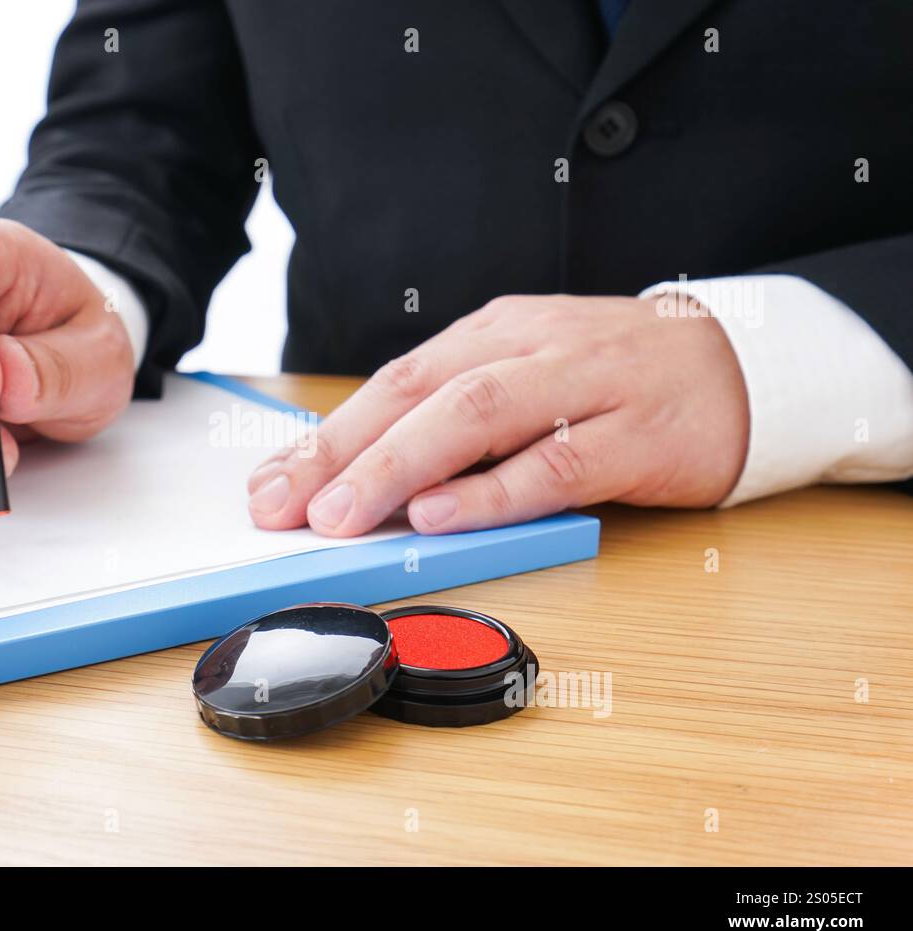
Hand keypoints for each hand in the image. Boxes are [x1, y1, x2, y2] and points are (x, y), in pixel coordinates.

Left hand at [247, 294, 749, 534]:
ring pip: (476, 417)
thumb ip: (457, 419)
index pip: (392, 381)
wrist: (741, 365)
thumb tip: (363, 479)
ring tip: (343, 516)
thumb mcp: (526, 377)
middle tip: (282, 507)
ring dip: (399, 468)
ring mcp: (584, 385)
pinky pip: (555, 462)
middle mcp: (528, 348)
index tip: (269, 485)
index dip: (326, 435)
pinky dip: (492, 491)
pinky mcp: (635, 434)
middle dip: (341, 452)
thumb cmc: (613, 380)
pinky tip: (440, 516)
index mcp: (492, 333)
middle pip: (418, 393)